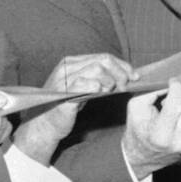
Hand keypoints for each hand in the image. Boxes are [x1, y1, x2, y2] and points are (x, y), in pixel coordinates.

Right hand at [15, 53, 134, 162]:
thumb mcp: (84, 88)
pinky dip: (96, 86)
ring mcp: (64, 78)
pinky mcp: (63, 92)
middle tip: (126, 85)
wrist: (45, 125)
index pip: (103, 56)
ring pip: (96, 69)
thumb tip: (125, 76)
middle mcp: (67, 67)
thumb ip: (99, 79)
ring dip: (110, 79)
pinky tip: (100, 92)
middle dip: (120, 72)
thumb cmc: (66, 107)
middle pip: (103, 60)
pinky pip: (84, 83)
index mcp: (72, 62)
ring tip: (112, 90)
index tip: (134, 76)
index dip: (122, 65)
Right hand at [122, 80, 180, 179]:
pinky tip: (179, 121)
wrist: (143, 157)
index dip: (175, 87)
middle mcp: (179, 143)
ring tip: (172, 113)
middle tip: (165, 105)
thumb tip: (171, 83)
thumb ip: (152, 91)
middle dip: (177, 98)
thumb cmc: (138, 129)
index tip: (172, 81)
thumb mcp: (136, 108)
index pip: (176, 104)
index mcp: (160, 136)